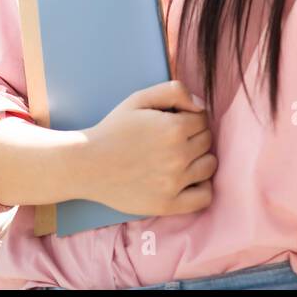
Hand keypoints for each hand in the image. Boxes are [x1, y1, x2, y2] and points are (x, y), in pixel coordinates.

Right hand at [81, 79, 216, 215]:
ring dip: (200, 159)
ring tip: (180, 158)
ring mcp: (174, 182)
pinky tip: (189, 180)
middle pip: (207, 141)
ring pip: (209, 166)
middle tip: (172, 140)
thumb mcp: (139, 98)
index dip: (189, 118)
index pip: (202, 119)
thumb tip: (202, 106)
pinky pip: (204, 197)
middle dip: (194, 137)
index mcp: (174, 128)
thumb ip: (175, 91)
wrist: (87, 165)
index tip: (173, 122)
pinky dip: (203, 188)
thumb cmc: (113, 129)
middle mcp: (178, 156)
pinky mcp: (168, 204)